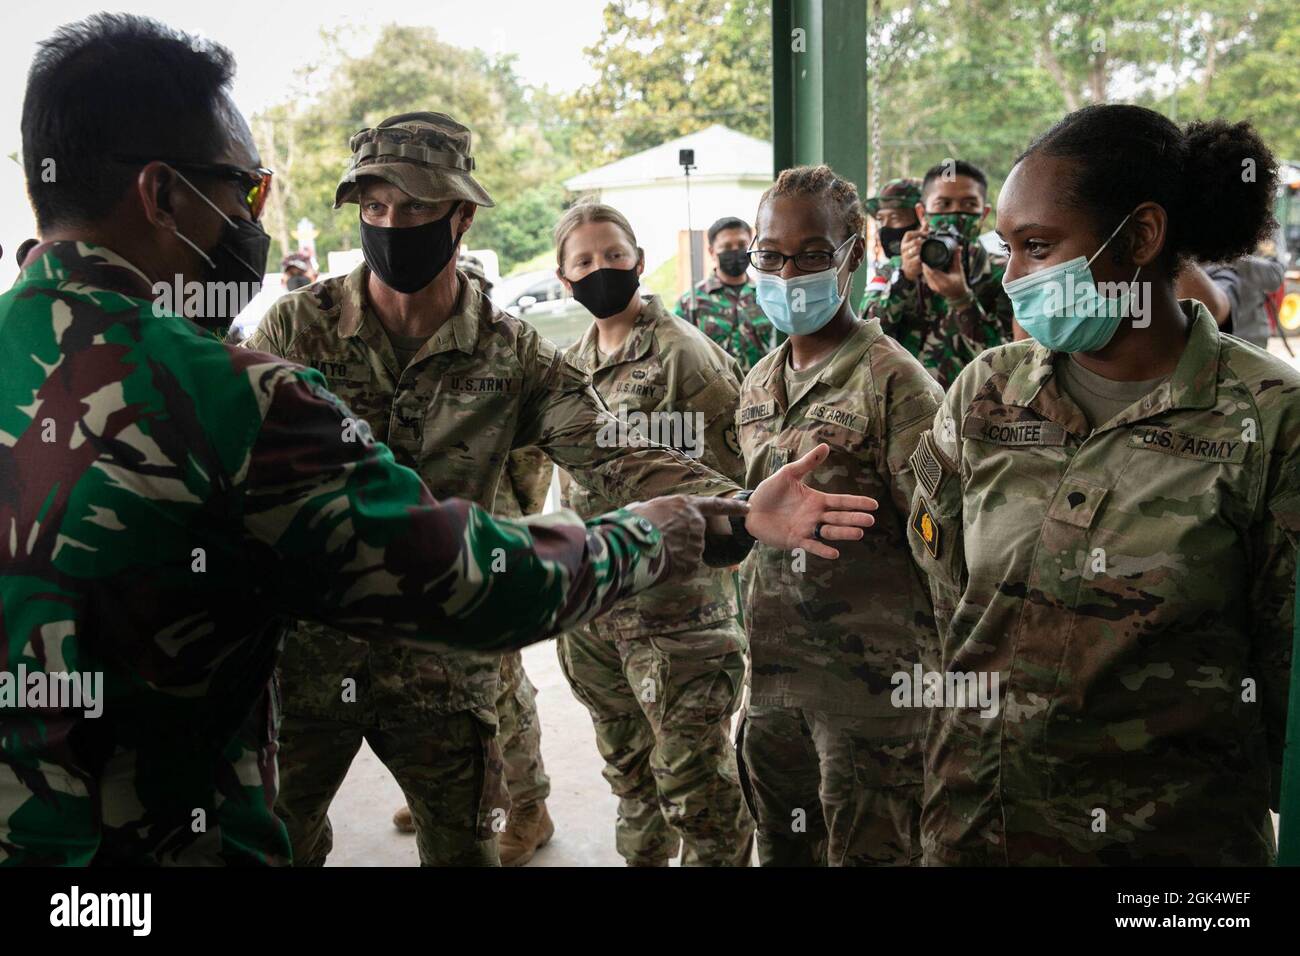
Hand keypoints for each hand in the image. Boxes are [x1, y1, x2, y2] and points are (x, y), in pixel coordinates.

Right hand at [626, 495, 749, 578]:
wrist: (632, 544)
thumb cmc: (633, 523)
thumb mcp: (645, 508)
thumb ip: (656, 512)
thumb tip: (643, 513)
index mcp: (687, 505)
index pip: (716, 506)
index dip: (733, 508)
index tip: (748, 509)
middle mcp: (696, 524)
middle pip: (694, 535)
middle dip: (680, 542)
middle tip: (659, 543)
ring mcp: (696, 545)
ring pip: (688, 553)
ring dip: (675, 556)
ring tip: (655, 554)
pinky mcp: (692, 564)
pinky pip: (683, 569)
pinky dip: (673, 570)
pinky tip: (659, 565)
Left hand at [745, 444, 877, 558]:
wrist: (750, 510)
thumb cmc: (769, 492)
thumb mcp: (788, 474)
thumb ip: (807, 463)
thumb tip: (826, 446)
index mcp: (816, 500)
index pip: (841, 501)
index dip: (857, 502)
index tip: (874, 505)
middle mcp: (815, 515)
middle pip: (839, 517)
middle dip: (855, 519)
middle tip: (870, 520)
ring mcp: (807, 529)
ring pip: (830, 531)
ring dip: (844, 532)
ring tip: (859, 534)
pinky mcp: (796, 540)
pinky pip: (812, 546)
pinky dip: (823, 550)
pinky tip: (835, 553)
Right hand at [900, 218, 926, 281]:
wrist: (908, 269)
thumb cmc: (912, 253)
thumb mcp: (914, 242)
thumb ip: (921, 232)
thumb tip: (925, 222)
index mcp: (904, 242)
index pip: (908, 234)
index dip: (918, 233)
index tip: (926, 234)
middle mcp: (903, 249)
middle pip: (914, 242)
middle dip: (922, 242)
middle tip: (926, 243)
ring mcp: (906, 256)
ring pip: (916, 250)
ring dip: (922, 250)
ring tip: (924, 251)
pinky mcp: (910, 264)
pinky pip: (918, 258)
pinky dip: (922, 258)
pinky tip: (923, 258)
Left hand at [921, 242, 970, 301]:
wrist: (958, 294)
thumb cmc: (959, 283)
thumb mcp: (959, 270)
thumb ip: (957, 259)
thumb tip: (958, 248)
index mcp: (945, 281)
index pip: (932, 272)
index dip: (926, 265)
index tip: (925, 257)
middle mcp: (937, 285)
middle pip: (926, 273)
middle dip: (924, 264)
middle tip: (923, 255)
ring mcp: (933, 287)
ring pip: (925, 275)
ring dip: (924, 268)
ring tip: (924, 259)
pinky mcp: (931, 287)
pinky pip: (926, 278)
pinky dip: (926, 272)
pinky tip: (926, 266)